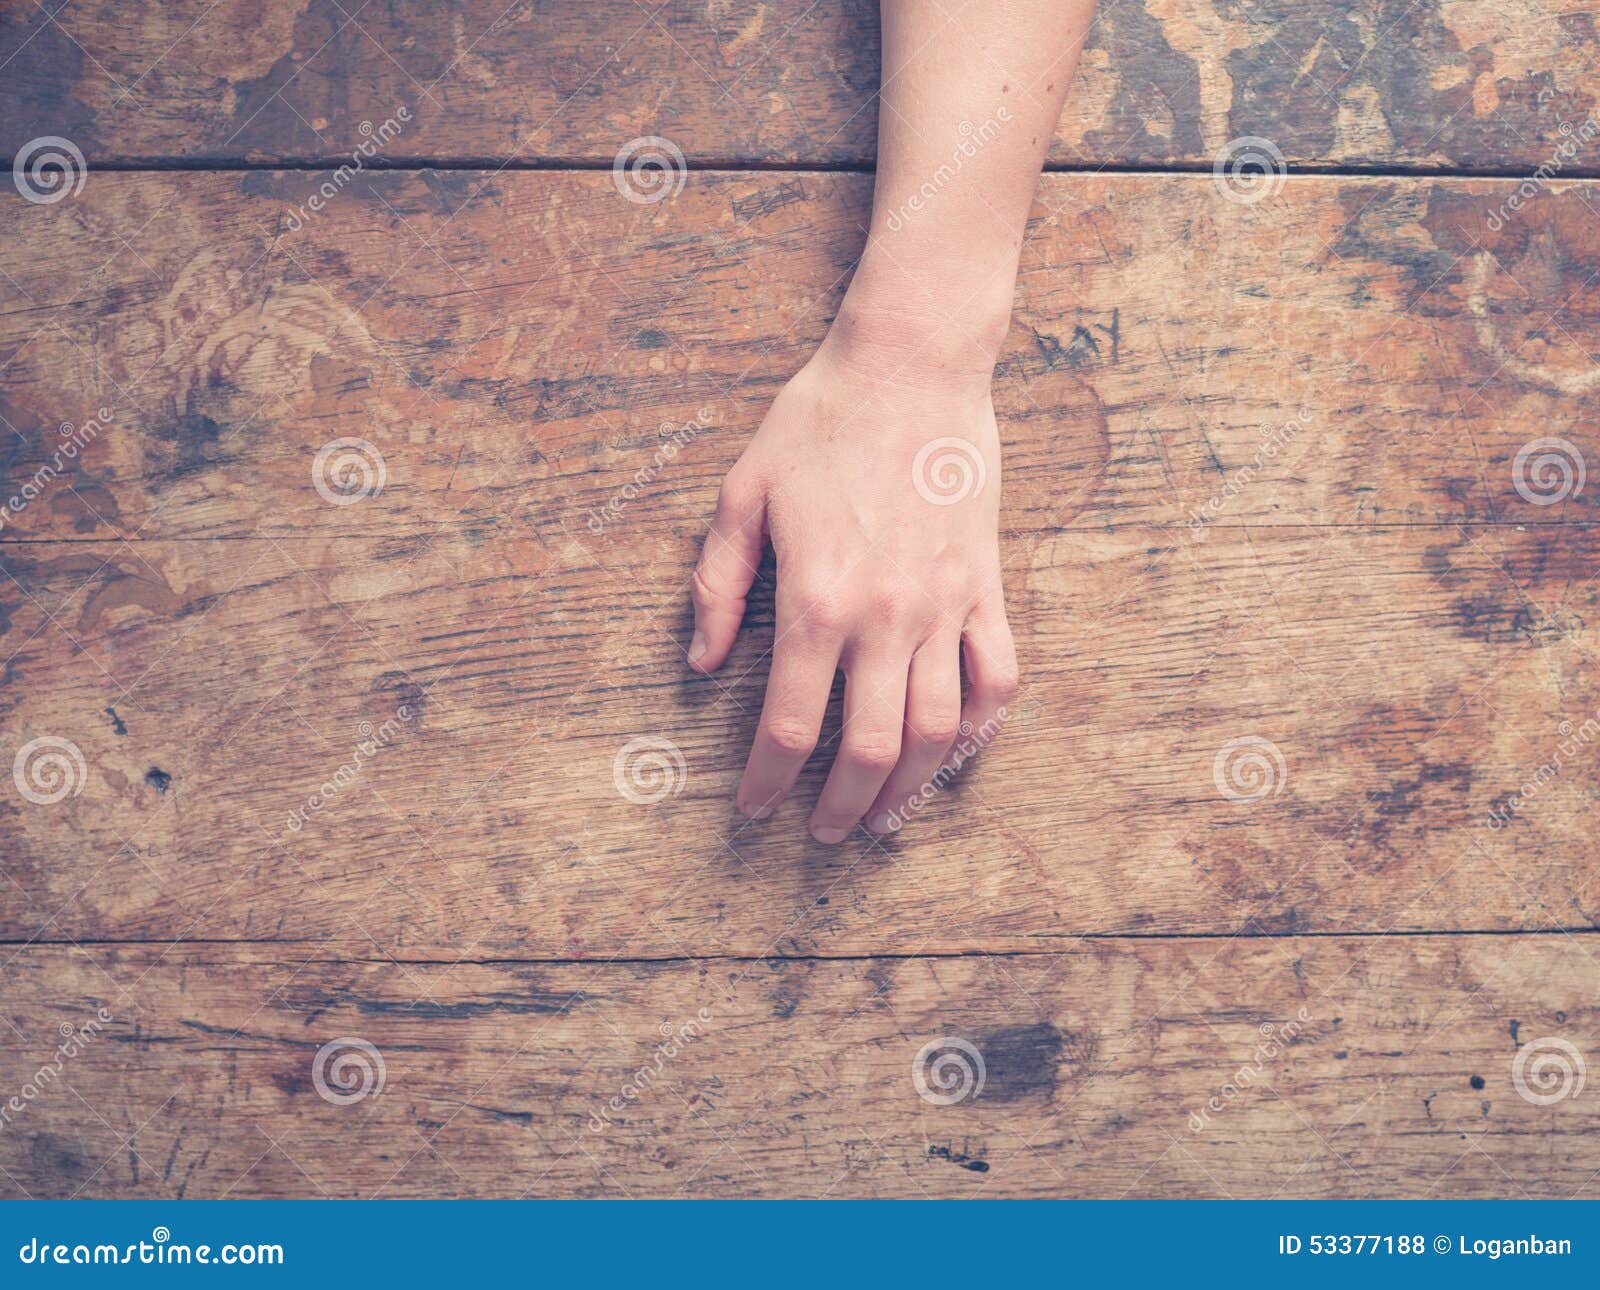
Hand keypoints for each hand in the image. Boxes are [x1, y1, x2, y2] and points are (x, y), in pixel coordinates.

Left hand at [688, 322, 1018, 843]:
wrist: (911, 367)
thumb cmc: (817, 422)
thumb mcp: (741, 494)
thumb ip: (716, 586)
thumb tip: (701, 663)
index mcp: (816, 600)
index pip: (788, 724)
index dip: (767, 782)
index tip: (755, 809)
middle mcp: (885, 618)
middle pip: (869, 750)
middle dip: (841, 807)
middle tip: (822, 833)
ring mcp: (945, 607)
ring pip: (936, 731)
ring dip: (909, 789)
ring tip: (884, 818)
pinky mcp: (985, 589)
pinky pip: (997, 678)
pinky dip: (981, 729)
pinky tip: (954, 753)